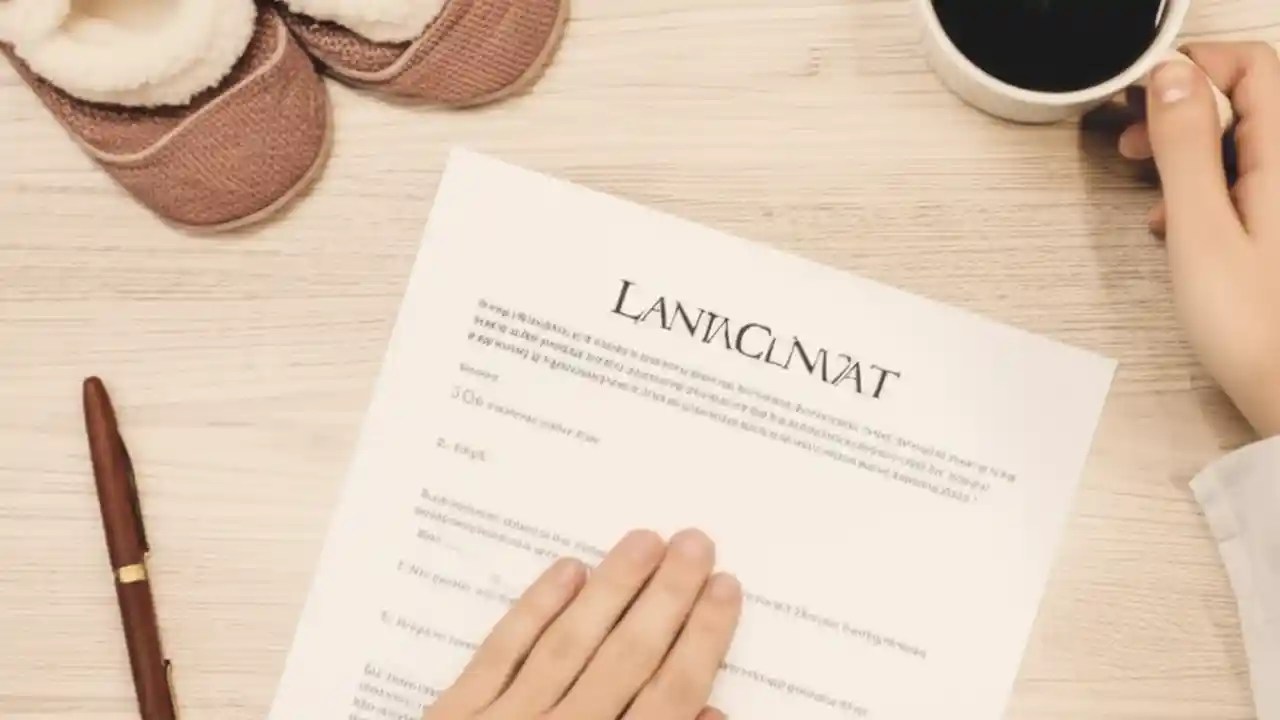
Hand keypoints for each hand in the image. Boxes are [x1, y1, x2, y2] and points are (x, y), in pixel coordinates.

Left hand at [427, 529, 742, 719]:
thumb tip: (712, 713)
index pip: (668, 697)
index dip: (703, 639)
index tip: (726, 588)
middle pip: (627, 659)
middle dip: (667, 597)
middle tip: (696, 542)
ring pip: (569, 643)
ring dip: (612, 588)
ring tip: (644, 541)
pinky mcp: (454, 717)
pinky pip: (501, 652)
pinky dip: (536, 609)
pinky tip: (568, 571)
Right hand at [1118, 43, 1279, 437]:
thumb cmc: (1255, 326)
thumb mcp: (1202, 228)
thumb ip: (1186, 148)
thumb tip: (1171, 80)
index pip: (1251, 66)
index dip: (1195, 65)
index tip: (1142, 90)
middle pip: (1248, 98)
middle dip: (1184, 106)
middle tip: (1132, 134)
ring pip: (1243, 140)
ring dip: (1190, 148)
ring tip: (1146, 179)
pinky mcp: (1279, 228)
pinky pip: (1246, 178)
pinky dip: (1206, 184)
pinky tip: (1176, 220)